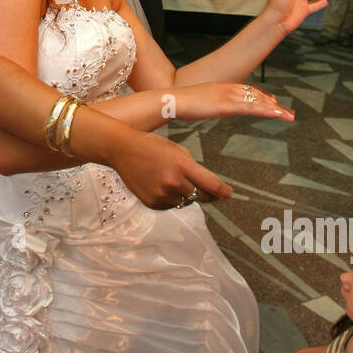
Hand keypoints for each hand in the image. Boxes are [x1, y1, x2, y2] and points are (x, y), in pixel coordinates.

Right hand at [112, 130, 232, 210]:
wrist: (122, 150)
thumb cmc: (153, 147)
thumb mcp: (178, 151)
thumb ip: (194, 169)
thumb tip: (211, 189)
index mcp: (182, 165)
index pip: (212, 185)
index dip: (224, 192)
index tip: (229, 194)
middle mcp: (173, 182)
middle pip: (201, 196)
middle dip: (206, 193)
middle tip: (206, 188)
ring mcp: (162, 195)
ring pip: (185, 201)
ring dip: (185, 194)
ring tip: (171, 179)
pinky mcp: (152, 203)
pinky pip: (171, 205)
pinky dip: (171, 198)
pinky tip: (161, 185)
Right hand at [172, 82, 293, 122]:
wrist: (171, 100)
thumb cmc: (181, 104)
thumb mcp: (201, 103)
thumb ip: (211, 104)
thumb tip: (215, 108)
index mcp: (223, 87)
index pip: (248, 91)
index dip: (263, 98)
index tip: (274, 103)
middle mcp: (229, 88)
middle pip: (257, 95)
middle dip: (273, 104)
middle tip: (287, 113)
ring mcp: (229, 95)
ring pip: (258, 101)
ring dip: (276, 109)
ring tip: (289, 116)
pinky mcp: (227, 104)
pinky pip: (251, 107)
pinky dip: (267, 110)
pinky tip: (277, 114)